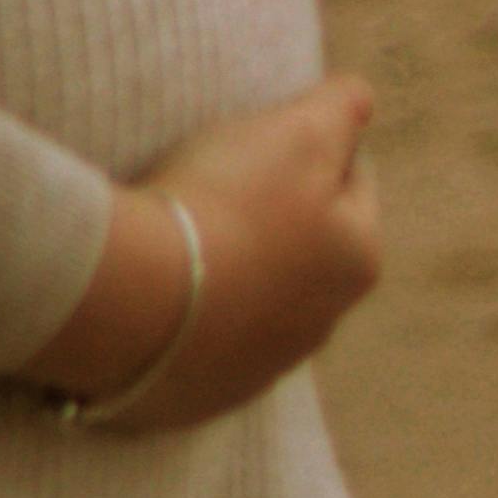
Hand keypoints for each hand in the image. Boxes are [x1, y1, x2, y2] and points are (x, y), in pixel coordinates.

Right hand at [26, 75, 383, 428]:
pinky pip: (201, 343)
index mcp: (358, 260)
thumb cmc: (226, 205)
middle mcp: (321, 325)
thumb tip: (362, 100)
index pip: (352, 182)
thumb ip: (344, 107)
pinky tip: (155, 288)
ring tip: (177, 237)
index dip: (311, 147)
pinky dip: (185, 316)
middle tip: (217, 183)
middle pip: (304, 246)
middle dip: (274, 215)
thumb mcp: (299, 130)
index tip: (266, 138)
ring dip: (230, 268)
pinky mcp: (200, 396)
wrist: (135, 302)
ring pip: (255, 298)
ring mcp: (259, 368)